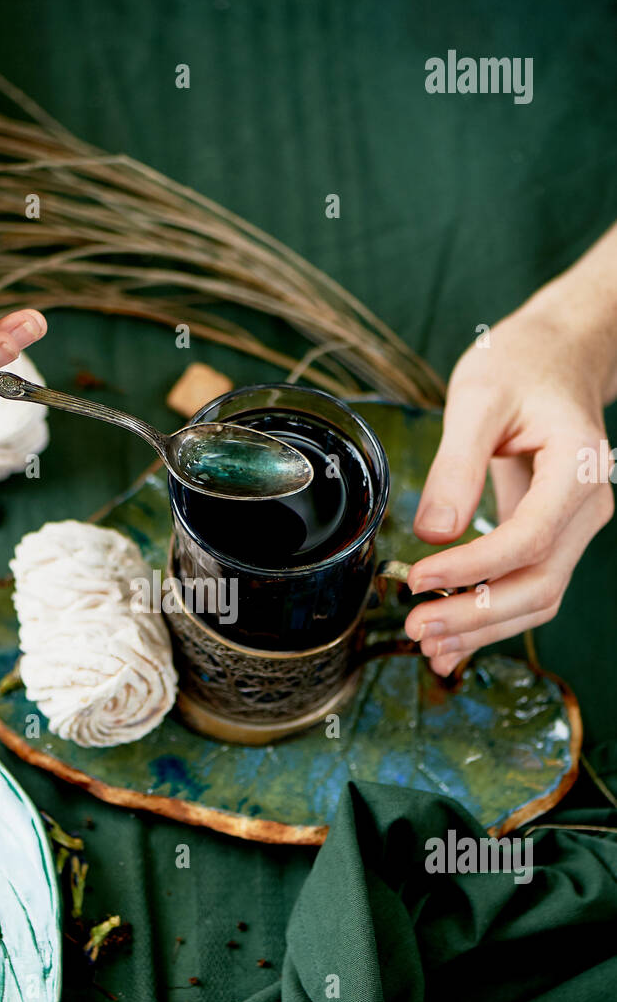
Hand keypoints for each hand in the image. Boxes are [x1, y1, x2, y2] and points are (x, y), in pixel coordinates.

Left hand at [404, 281, 615, 674]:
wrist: (557, 355)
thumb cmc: (520, 364)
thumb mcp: (479, 397)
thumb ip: (457, 465)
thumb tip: (433, 532)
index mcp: (577, 465)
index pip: (528, 538)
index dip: (474, 567)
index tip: (418, 578)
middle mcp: (586, 505)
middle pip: (539, 583)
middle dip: (476, 614)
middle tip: (415, 627)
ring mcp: (575, 526)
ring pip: (538, 597)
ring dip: (483, 628)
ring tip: (427, 645)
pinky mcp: (553, 536)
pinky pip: (528, 587)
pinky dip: (490, 619)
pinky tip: (451, 642)